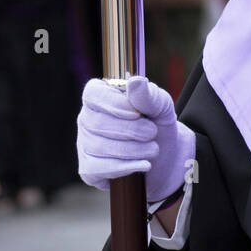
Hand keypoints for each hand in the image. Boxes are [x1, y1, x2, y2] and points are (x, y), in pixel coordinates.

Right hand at [77, 75, 194, 202]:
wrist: (166, 157)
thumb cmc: (158, 124)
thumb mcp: (161, 106)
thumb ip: (149, 95)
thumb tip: (135, 81)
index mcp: (99, 95)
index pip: (94, 94)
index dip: (114, 104)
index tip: (137, 114)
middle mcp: (86, 118)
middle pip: (97, 123)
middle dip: (131, 130)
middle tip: (152, 133)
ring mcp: (84, 144)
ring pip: (99, 147)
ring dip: (132, 150)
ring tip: (153, 149)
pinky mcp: (88, 169)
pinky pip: (97, 169)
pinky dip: (124, 167)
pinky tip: (143, 165)